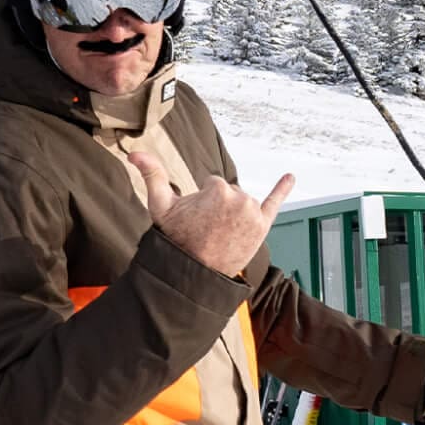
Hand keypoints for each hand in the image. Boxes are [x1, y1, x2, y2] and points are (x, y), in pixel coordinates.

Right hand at [129, 150, 290, 278]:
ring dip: (233, 212)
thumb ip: (152, 175)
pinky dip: (282, 189)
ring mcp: (254, 213)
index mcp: (218, 188)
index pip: (212, 184)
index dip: (202, 200)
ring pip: (242, 201)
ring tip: (221, 232)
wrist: (194, 271)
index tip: (197, 218)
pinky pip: (274, 202)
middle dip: (218, 206)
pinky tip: (290, 177)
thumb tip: (134, 153)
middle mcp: (240, 198)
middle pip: (229, 192)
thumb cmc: (176, 238)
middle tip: (207, 228)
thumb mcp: (160, 205)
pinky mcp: (263, 225)